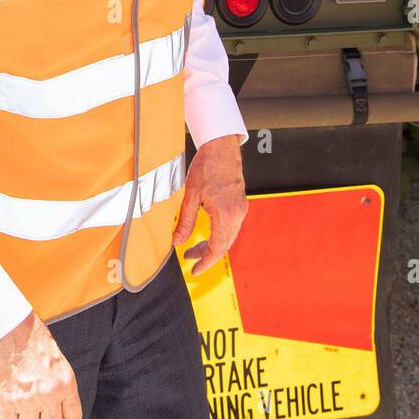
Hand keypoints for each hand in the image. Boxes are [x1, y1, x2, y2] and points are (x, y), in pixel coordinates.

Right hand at [0, 310, 83, 418]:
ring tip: (23, 405)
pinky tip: (8, 407)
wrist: (8, 327)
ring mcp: (27, 399)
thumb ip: (60, 386)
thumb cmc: (33, 339)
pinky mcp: (6, 400)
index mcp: (65, 383)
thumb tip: (58, 410)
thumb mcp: (57, 361)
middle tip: (39, 416)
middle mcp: (49, 394)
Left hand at [172, 133, 247, 276]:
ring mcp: (241, 209)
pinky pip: (232, 227)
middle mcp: (237, 214)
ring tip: (195, 247)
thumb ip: (185, 221)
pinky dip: (220, 235)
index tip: (195, 270)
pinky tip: (208, 233)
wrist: (222, 147)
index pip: (217, 248)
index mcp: (225, 215)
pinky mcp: (240, 204)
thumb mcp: (191, 196)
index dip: (205, 262)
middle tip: (190, 259)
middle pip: (224, 245)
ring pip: (229, 237)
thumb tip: (177, 242)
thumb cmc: (207, 167)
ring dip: (214, 245)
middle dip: (207, 255)